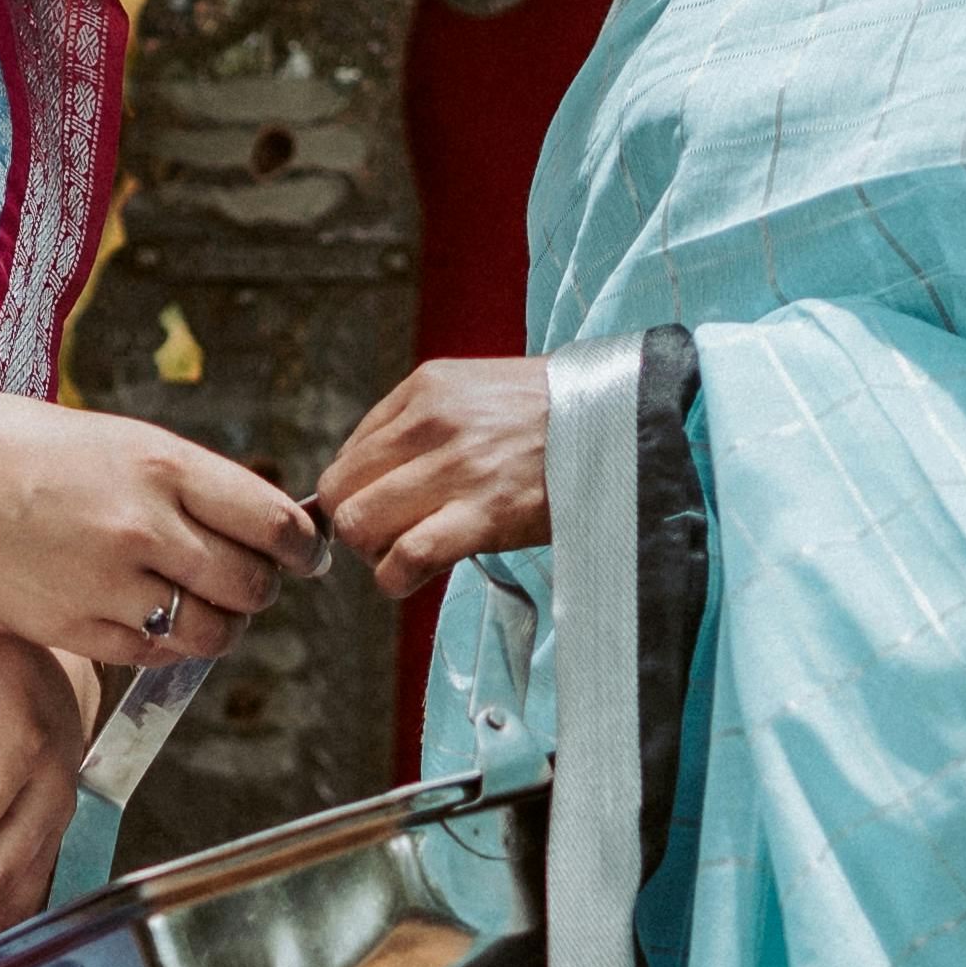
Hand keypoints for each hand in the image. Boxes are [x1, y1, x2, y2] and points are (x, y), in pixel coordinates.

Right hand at [0, 395, 320, 669]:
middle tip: (247, 581)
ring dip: (221, 626)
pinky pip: (156, 653)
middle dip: (261, 588)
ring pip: (212, 632)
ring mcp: (114, 585)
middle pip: (253, 585)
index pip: (274, 522)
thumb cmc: (28, 450)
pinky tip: (149, 617)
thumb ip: (189, 484)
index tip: (306, 553)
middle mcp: (148, 528)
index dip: (303, 546)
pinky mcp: (80, 630)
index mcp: (164, 467)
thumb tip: (256, 522)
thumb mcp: (122, 441)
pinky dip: (166, 642)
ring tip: (202, 608)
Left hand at [316, 360, 552, 596]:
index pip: (348, 454)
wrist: (624, 419)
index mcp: (425, 389)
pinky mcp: (485, 514)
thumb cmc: (552, 416)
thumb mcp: (477, 391)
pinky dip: (395, 578)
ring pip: (361, 526)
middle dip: (355, 527)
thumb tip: (373, 477)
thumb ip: (423, 425)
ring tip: (406, 557)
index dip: (356, 494)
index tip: (383, 512)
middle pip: (341, 493)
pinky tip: (412, 578)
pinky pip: (406, 557)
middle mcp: (431, 422)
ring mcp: (457, 468)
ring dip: (374, 554)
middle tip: (389, 540)